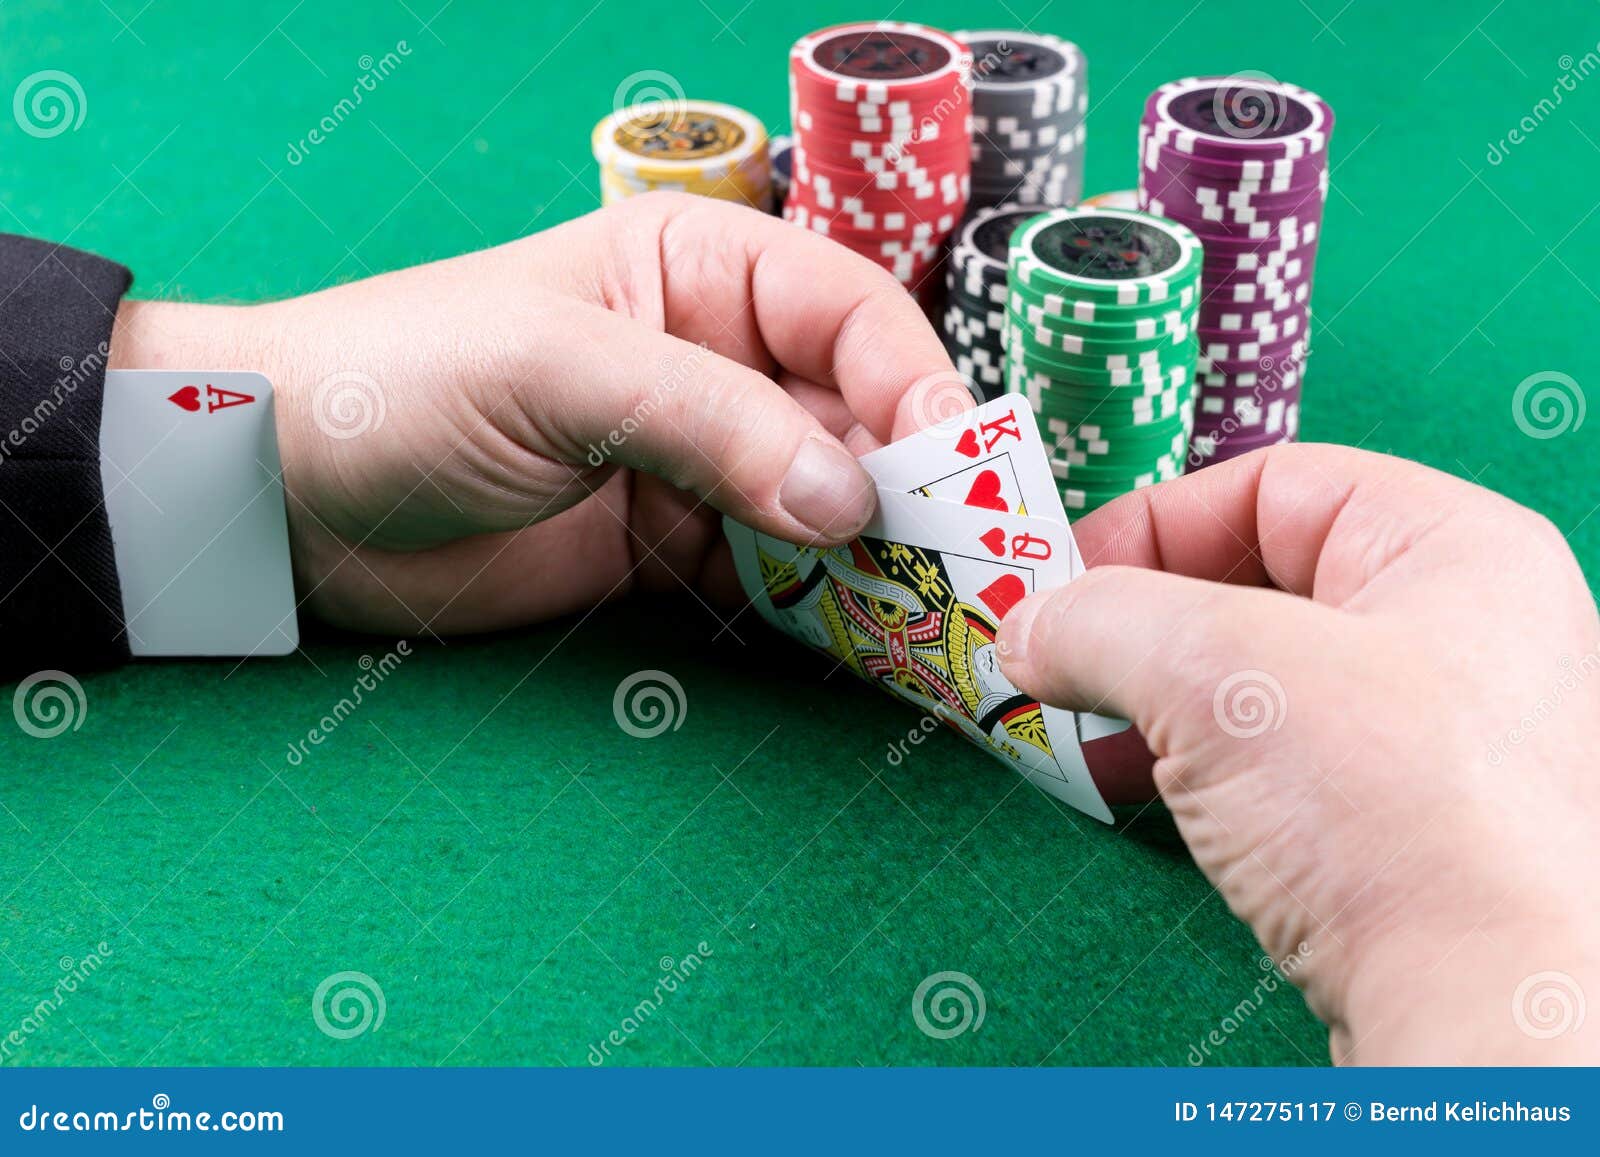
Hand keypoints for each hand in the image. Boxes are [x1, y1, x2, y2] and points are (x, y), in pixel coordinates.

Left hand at [111, 192, 970, 634]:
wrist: (280, 497)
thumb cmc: (401, 381)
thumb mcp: (558, 371)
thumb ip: (710, 424)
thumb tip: (852, 500)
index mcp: (697, 271)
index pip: (848, 315)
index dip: (916, 385)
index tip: (956, 469)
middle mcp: (716, 363)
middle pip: (856, 420)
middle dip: (914, 488)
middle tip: (970, 569)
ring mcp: (697, 466)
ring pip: (827, 509)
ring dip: (879, 562)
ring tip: (934, 620)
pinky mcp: (671, 554)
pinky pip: (774, 580)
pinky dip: (820, 612)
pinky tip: (861, 644)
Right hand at [997, 444, 1599, 1063]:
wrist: (1484, 1015)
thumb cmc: (1396, 816)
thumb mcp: (1214, 673)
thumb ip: (1098, 620)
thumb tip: (1027, 628)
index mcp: (1453, 549)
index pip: (1271, 484)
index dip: (1150, 523)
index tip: (1061, 584)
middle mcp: (1463, 631)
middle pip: (1259, 583)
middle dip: (1142, 624)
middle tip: (1058, 660)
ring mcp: (1442, 737)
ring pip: (1262, 680)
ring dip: (1157, 701)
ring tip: (1086, 732)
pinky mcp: (1408, 827)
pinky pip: (1280, 761)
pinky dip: (1199, 765)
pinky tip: (1147, 793)